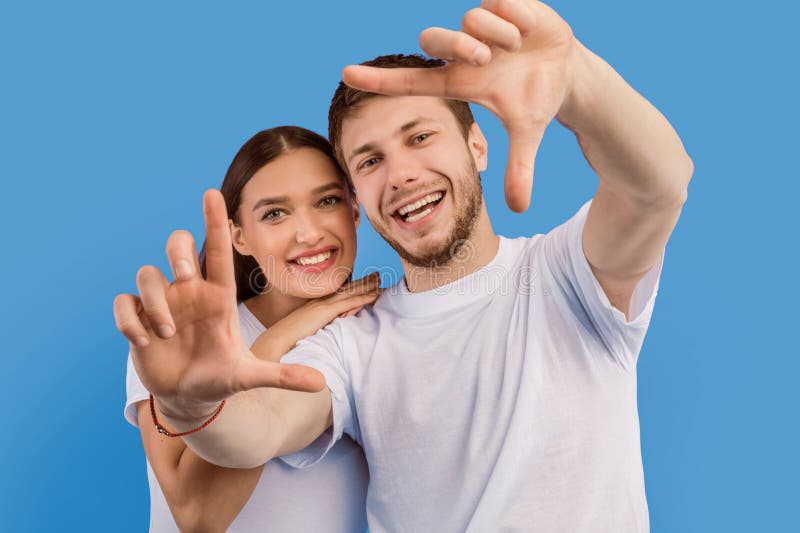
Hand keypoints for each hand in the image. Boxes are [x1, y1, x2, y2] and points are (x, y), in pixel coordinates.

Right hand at [113, 190, 324, 419]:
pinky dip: (129, 319)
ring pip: (147, 273)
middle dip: (178, 252)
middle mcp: (189, 292)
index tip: (212, 192)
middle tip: (185, 277)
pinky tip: (145, 342)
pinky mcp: (138, 319)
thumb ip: (283, 376)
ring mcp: (161, 304)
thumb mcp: (250, 376)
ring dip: (155, 302)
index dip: (215, 221)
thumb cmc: (221, 377)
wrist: (189, 398)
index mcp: (217, 296)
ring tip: (166, 334)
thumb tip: (320, 383)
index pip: (217, 250)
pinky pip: (124, 301)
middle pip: (177, 244)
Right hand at [251, 273, 381, 362]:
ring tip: (380, 280)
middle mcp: (319, 302)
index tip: (365, 283)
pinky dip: (362, 298)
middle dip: (362, 282)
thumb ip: (318, 329)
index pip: (337, 295)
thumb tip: (329, 330)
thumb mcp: (305, 333)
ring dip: (366, 286)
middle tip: (378, 276)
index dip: (351, 288)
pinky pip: (347, 303)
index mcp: (314, 306)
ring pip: (348, 292)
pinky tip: (374, 295)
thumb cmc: (286, 343)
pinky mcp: (324, 312)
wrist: (274, 344)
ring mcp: (321, 305)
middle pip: (345, 289)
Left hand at [341, 0, 578, 212]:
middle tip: (487, 60)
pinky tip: (527, 31)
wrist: (566, 69)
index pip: (410, 80)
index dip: (379, 79)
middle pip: (431, 37)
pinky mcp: (498, 1)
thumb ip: (518, 167)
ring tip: (517, 48)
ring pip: (469, 19)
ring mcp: (477, 24)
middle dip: (460, 47)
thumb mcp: (527, 130)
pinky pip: (497, 1)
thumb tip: (518, 209)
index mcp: (458, 80)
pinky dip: (517, 18)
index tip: (345, 74)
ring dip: (498, 36)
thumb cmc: (536, 97)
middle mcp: (461, 51)